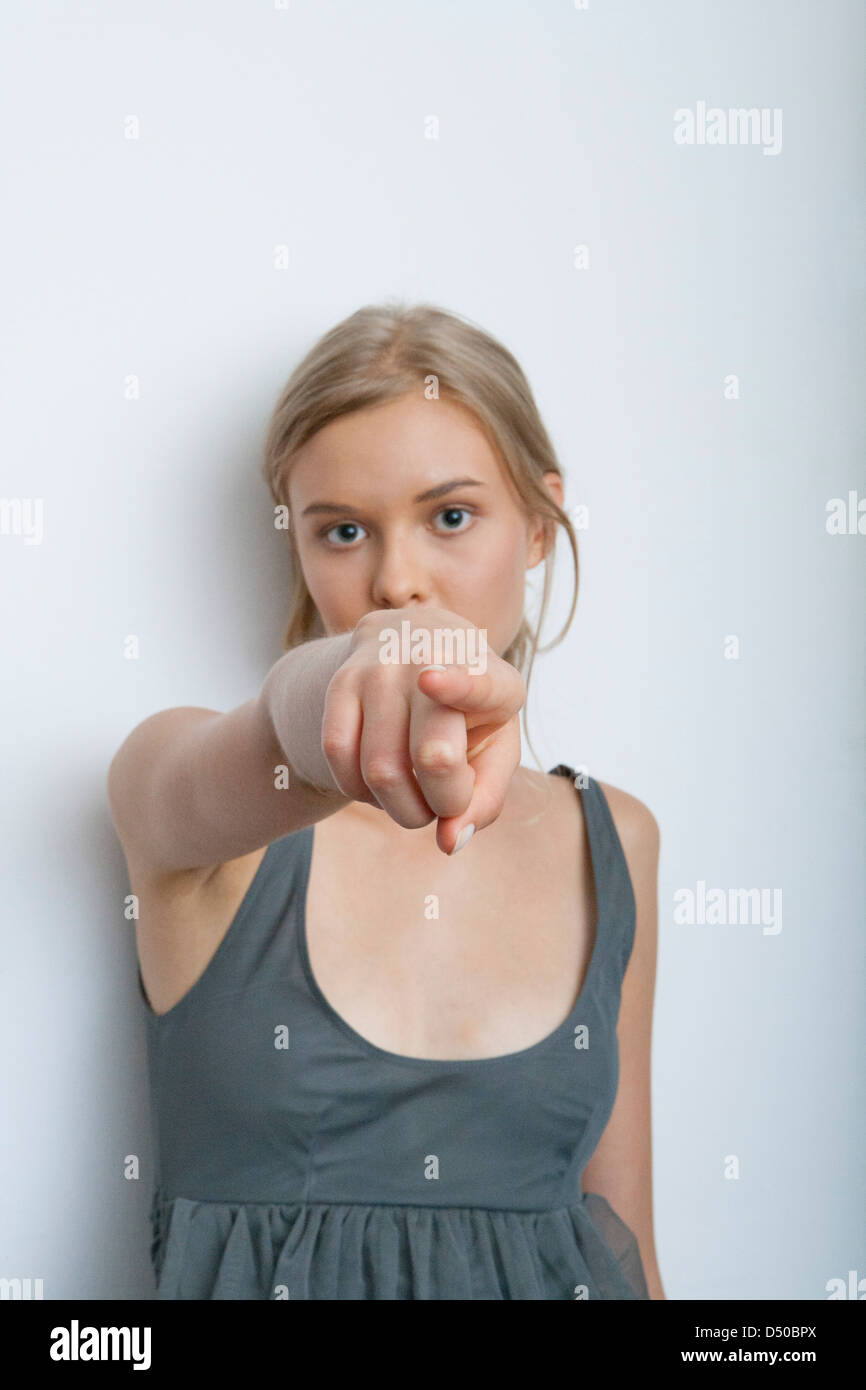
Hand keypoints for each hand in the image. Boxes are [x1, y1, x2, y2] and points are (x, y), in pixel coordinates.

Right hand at [320, 607, 524, 853]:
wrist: (415, 644)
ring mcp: (381, 668)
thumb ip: (484, 800)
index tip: (430, 681)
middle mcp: (431, 660)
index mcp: (489, 675)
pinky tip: (380, 781)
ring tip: (416, 791)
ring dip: (401, 807)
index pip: (475, 684)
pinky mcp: (341, 681)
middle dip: (440, 804)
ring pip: (379, 770)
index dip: (455, 686)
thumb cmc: (468, 714)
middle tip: (446, 801)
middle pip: (429, 757)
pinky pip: (338, 757)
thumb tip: (448, 842)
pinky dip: (360, 790)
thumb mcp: (495, 749)